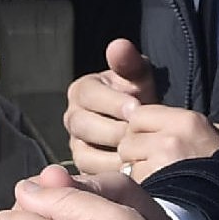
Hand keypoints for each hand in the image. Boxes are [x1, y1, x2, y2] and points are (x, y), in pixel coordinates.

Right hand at [63, 42, 218, 179]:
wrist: (146, 124)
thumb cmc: (140, 95)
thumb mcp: (138, 77)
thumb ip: (128, 62)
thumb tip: (119, 45)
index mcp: (82, 91)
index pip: (88, 95)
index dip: (112, 101)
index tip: (136, 107)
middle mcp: (73, 117)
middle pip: (82, 125)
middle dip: (113, 129)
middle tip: (138, 133)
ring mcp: (76, 144)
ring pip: (85, 152)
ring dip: (113, 154)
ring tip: (138, 153)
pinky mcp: (84, 168)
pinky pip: (92, 174)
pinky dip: (112, 173)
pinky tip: (134, 170)